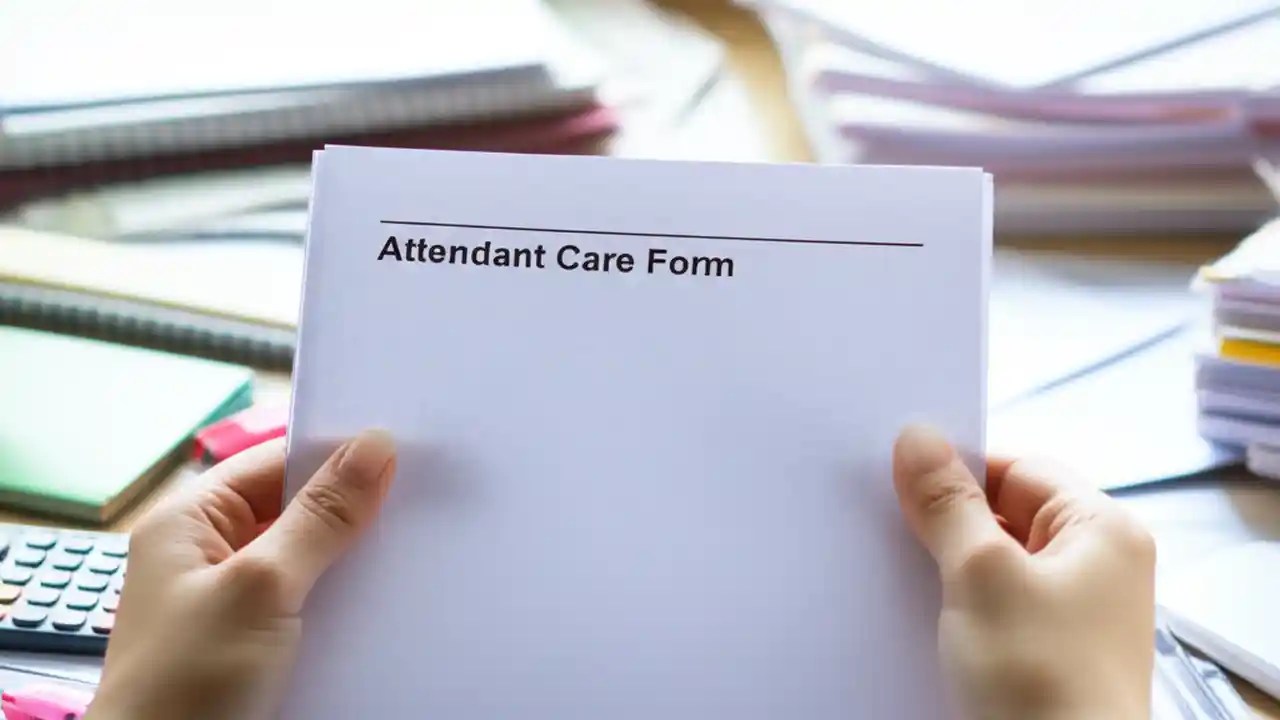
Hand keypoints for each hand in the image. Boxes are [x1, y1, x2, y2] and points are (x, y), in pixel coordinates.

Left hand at [86, 431, 396, 719]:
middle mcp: (206, 555)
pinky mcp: (254, 644)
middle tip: (416, 502)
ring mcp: (231, 603)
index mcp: (187, 523)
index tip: (398, 451)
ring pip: (309, 560)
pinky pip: (311, 604)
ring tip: (408, 553)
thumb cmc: (183, 687)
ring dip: (352, 562)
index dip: (332, 455)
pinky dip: (345, 603)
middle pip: (296, 509)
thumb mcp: (261, 587)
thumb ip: (320, 517)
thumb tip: (372, 448)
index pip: (272, 462)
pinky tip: (384, 604)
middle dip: (351, 510)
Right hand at [893, 425, 1154, 719]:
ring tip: (917, 582)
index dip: (960, 471)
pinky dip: (961, 605)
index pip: (1019, 467)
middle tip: (901, 532)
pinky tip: (931, 619)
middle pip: (1006, 513)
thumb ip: (947, 503)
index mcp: (1105, 532)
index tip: (904, 478)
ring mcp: (1077, 613)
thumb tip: (921, 440)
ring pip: (997, 562)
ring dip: (952, 567)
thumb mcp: (980, 576)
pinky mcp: (1050, 651)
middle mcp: (1100, 567)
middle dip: (950, 523)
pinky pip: (998, 604)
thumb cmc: (1044, 687)